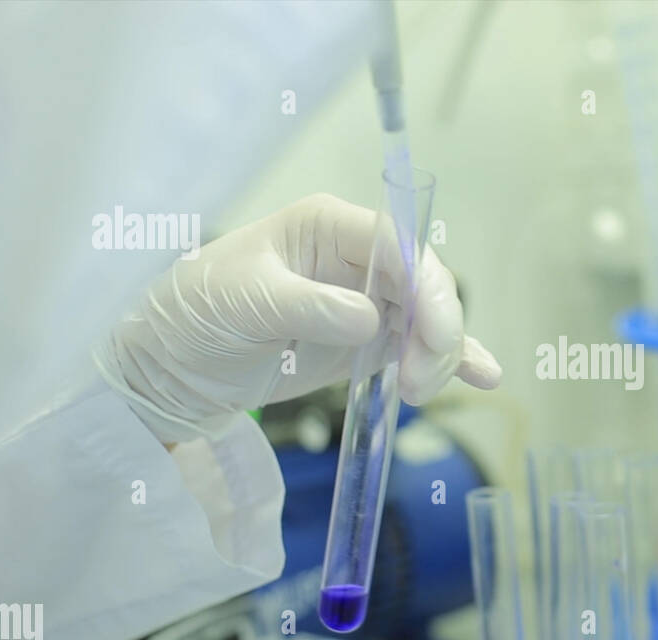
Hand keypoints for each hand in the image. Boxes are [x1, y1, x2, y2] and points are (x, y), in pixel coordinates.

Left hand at [94, 194, 500, 442]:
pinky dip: (451, 362)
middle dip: (437, 331)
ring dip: (441, 355)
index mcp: (328, 227)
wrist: (174, 367)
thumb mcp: (243, 302)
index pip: (398, 244)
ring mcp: (366, 301)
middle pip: (425, 284)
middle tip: (419, 381)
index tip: (435, 335)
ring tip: (417, 394)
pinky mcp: (367, 342)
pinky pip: (419, 347)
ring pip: (430, 320)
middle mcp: (356, 258)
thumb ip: (308, 306)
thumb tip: (370, 319)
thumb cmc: (196, 314)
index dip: (426, 286)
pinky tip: (483, 377)